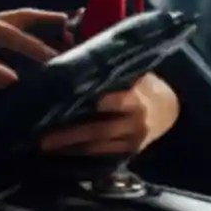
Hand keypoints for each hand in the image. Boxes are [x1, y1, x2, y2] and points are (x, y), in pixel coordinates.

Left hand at [39, 72, 179, 155]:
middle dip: (68, 136)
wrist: (168, 110)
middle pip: (97, 131)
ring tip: (44, 146)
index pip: (112, 103)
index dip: (90, 105)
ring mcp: (131, 141)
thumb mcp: (132, 74)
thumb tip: (70, 54)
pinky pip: (102, 157)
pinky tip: (61, 153)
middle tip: (41, 139)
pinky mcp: (128, 153)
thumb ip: (107, 71)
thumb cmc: (142, 85)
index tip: (62, 103)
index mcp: (136, 100)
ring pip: (97, 148)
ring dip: (70, 149)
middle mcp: (134, 124)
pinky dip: (80, 155)